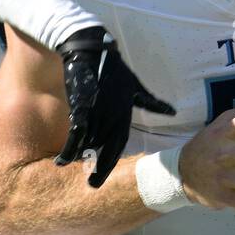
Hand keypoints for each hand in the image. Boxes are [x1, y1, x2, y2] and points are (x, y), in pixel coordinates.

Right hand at [56, 28, 173, 187]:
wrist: (91, 50)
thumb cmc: (114, 69)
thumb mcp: (136, 86)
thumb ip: (151, 102)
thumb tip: (172, 112)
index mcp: (125, 113)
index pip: (120, 145)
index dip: (112, 163)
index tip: (105, 178)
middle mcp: (112, 116)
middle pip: (104, 148)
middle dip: (98, 168)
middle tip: (92, 184)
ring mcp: (97, 112)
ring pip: (90, 142)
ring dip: (81, 156)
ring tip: (73, 167)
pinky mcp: (81, 106)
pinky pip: (76, 133)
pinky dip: (69, 149)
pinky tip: (62, 162)